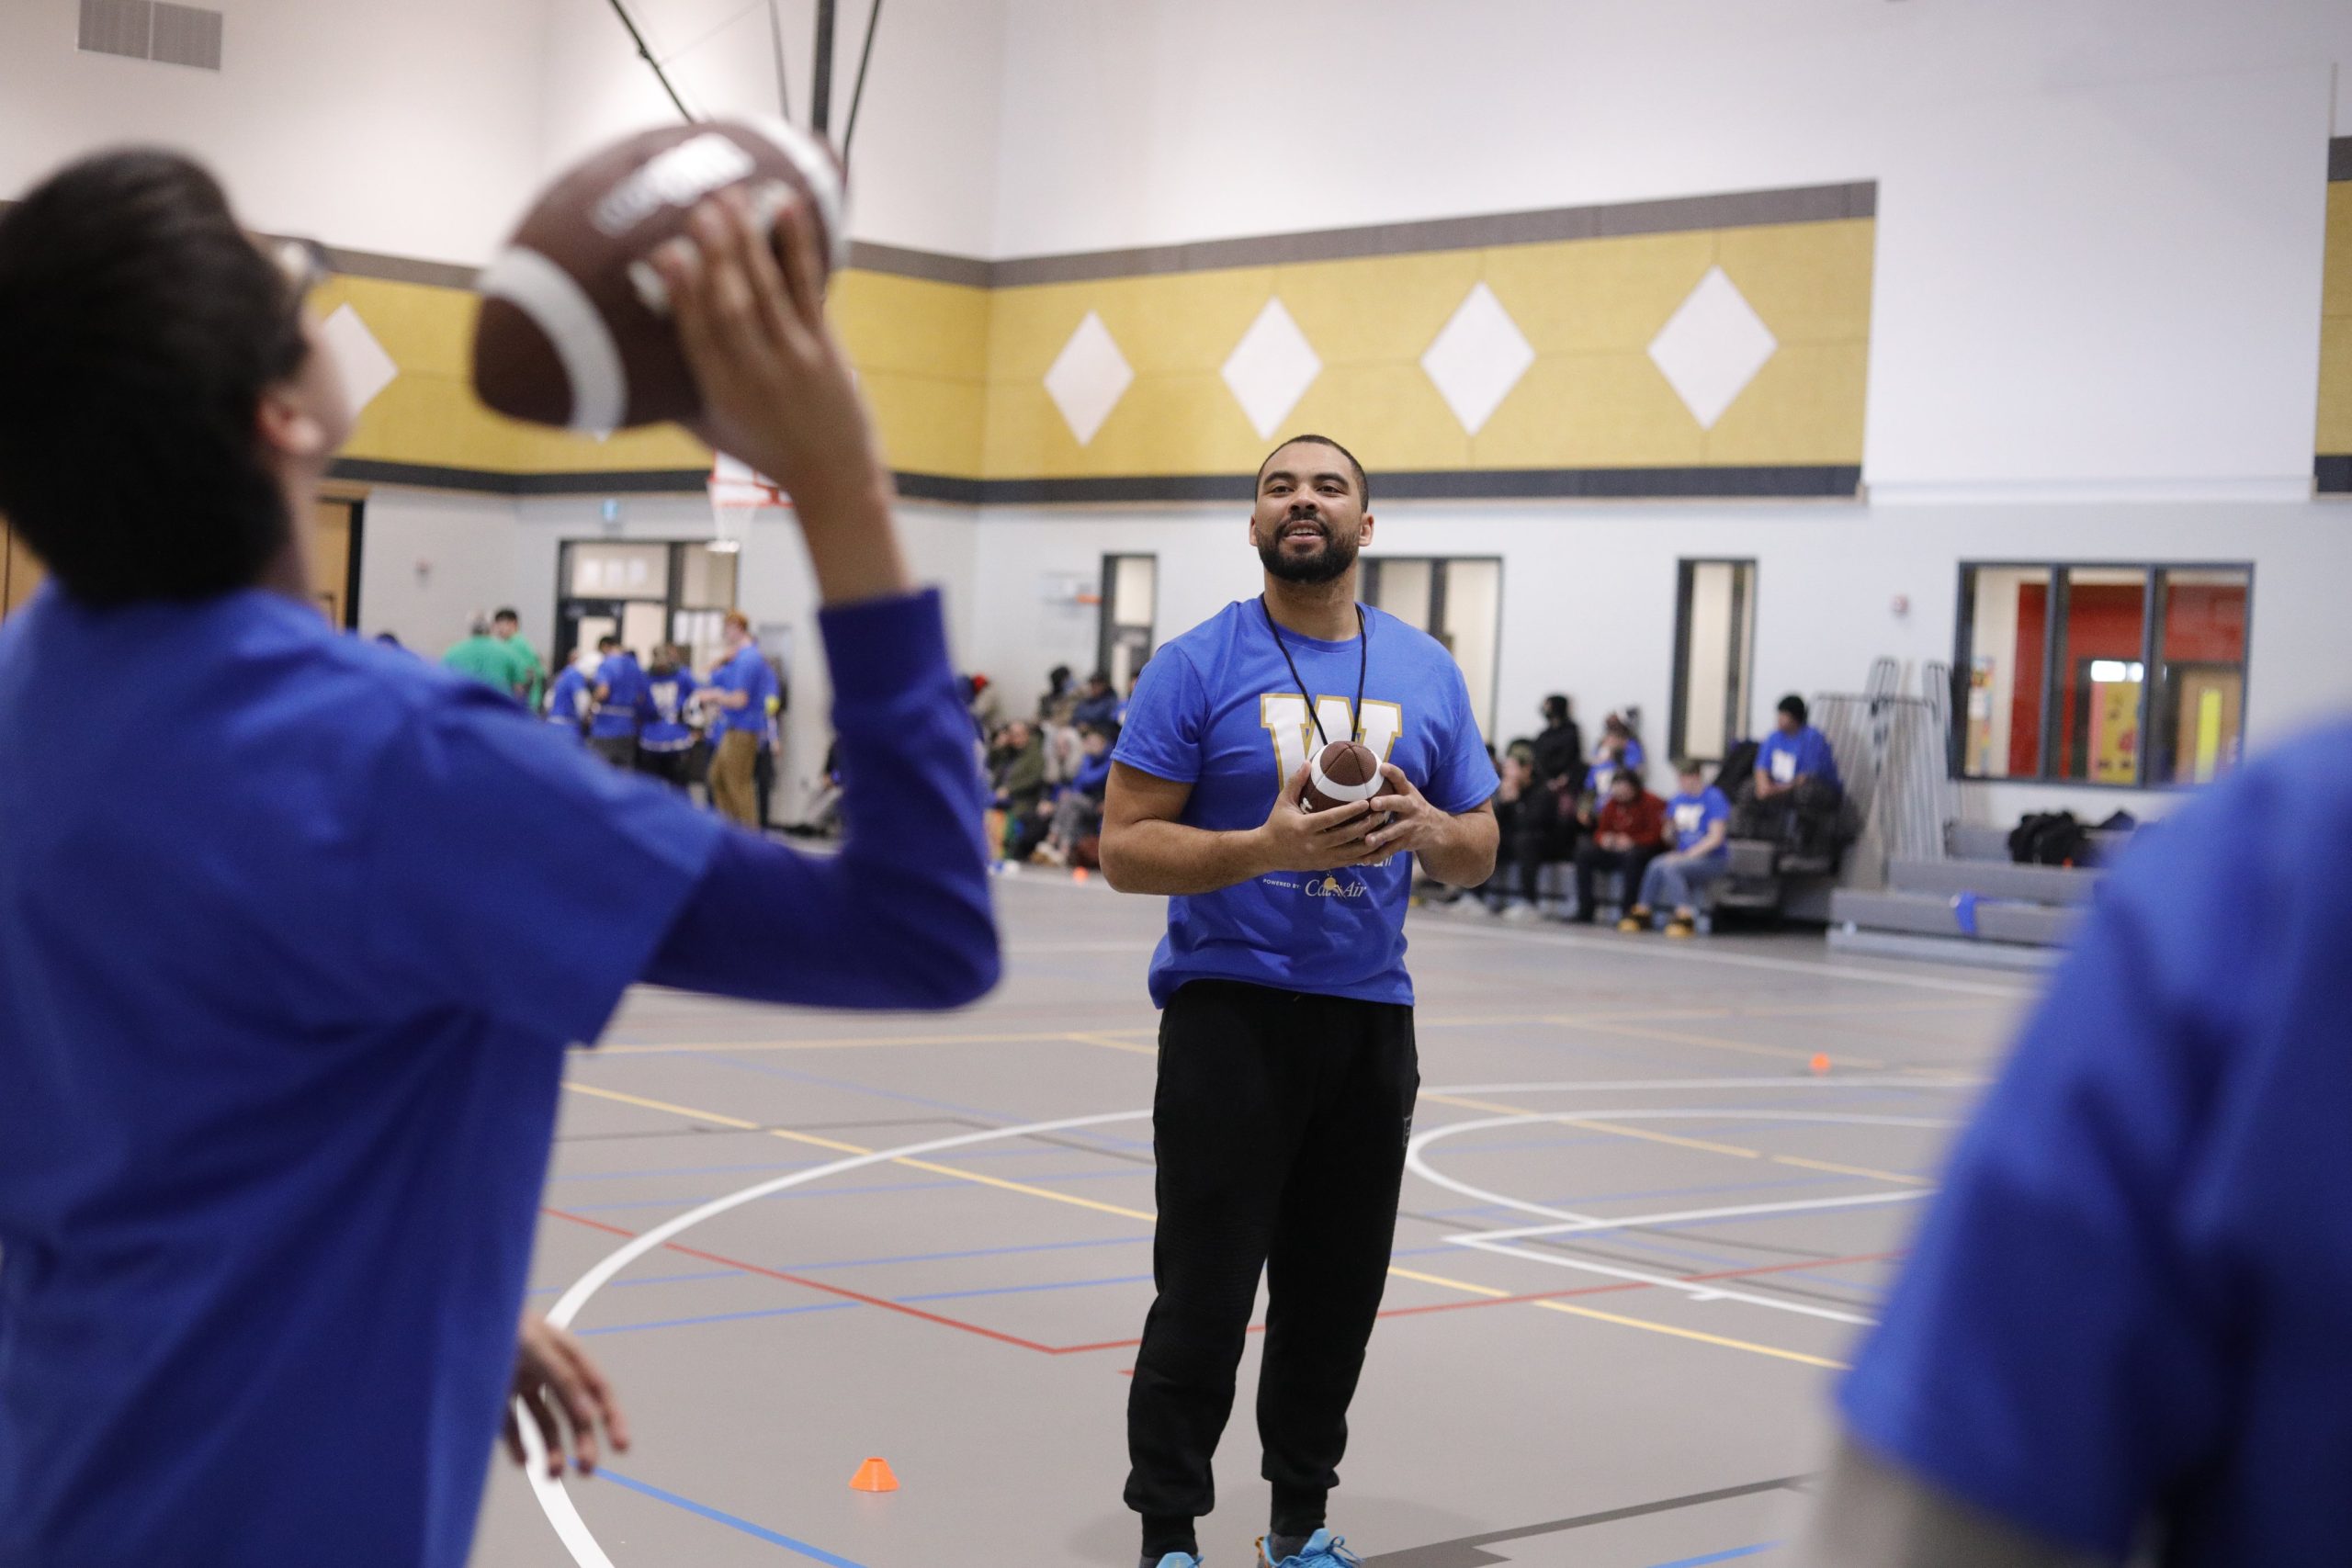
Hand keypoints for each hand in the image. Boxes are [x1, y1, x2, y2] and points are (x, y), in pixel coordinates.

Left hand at [503, 1315, 628, 1478]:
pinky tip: (523, 1461)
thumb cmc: (501, 1326)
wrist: (455, 1321)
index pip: (598, 1390)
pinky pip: (513, 1428)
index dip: (613, 1418)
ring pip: (546, 1425)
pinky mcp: (498, 1399)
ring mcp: (523, 1386)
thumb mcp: (535, 1346)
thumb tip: (590, 1415)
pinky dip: (519, 1447)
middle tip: (587, 1471)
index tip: (623, 1447)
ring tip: (552, 1477)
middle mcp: (550, 1372)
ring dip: (552, 1452)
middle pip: (575, 1414)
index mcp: (568, 1353)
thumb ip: (563, 1378)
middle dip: (584, 1443)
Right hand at [655, 188, 888, 525]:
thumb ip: (673, 397)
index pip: (696, 335)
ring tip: (731, 196)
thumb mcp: (710, 433)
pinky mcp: (825, 348)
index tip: (663, 254)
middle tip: (699, 207)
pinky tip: (787, 207)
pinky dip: (796, 246)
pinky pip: (807, 288)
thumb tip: (622, 364)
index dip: (680, 293)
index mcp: (720, 392)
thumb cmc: (765, 453)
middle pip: (731, 306)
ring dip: (747, 241)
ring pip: (767, 291)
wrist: (834, 480)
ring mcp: (794, 358)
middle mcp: (756, 373)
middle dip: (714, 255)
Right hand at [1252, 763, 1379, 872]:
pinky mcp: (1324, 866)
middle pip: (1346, 836)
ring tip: (1384, 831)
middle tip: (1382, 814)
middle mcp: (1314, 844)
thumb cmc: (1276, 823)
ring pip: (1350, 853)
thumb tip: (1308, 762)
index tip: (1366, 803)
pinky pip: (1347, 862)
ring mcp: (1320, 857)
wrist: (1267, 853)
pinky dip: (1362, 856)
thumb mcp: (1283, 801)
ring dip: (1369, 842)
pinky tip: (1375, 848)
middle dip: (1366, 826)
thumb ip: (1296, 782)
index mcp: (1304, 827)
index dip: (1350, 811)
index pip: (1332, 818)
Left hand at [1363, 763, 1445, 861]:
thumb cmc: (1412, 806)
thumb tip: (1362, 766)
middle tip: (1374, 804)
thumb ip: (1389, 783)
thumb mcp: (1407, 793)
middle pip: (1399, 804)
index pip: (1401, 778)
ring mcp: (1410, 826)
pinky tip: (1364, 860)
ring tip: (1367, 840)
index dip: (1393, 772)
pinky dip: (1377, 856)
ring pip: (1394, 831)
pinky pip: (1391, 850)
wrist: (1438, 830)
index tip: (1382, 766)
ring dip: (1381, 836)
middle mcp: (1411, 807)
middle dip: (1387, 803)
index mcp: (1408, 792)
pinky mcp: (1407, 842)